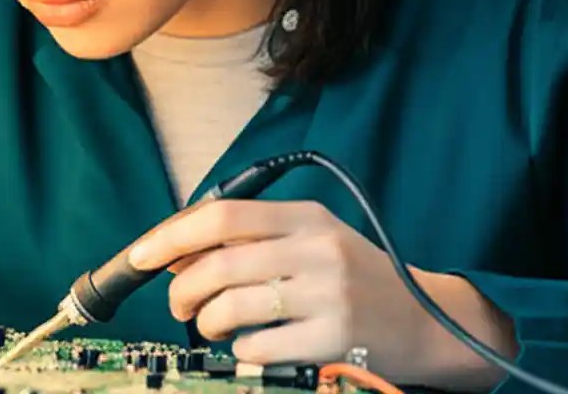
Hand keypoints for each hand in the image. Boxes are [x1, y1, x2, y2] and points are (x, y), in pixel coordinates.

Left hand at [128, 200, 517, 389]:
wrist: (427, 320)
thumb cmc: (355, 277)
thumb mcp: (310, 241)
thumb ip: (251, 241)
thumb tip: (175, 252)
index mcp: (306, 217)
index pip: (223, 216)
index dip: (172, 236)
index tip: (141, 255)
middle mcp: (318, 250)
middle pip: (220, 265)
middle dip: (182, 288)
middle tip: (177, 303)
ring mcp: (329, 296)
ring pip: (232, 307)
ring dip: (206, 321)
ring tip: (212, 324)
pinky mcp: (335, 339)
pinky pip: (258, 347)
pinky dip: (240, 350)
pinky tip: (252, 345)